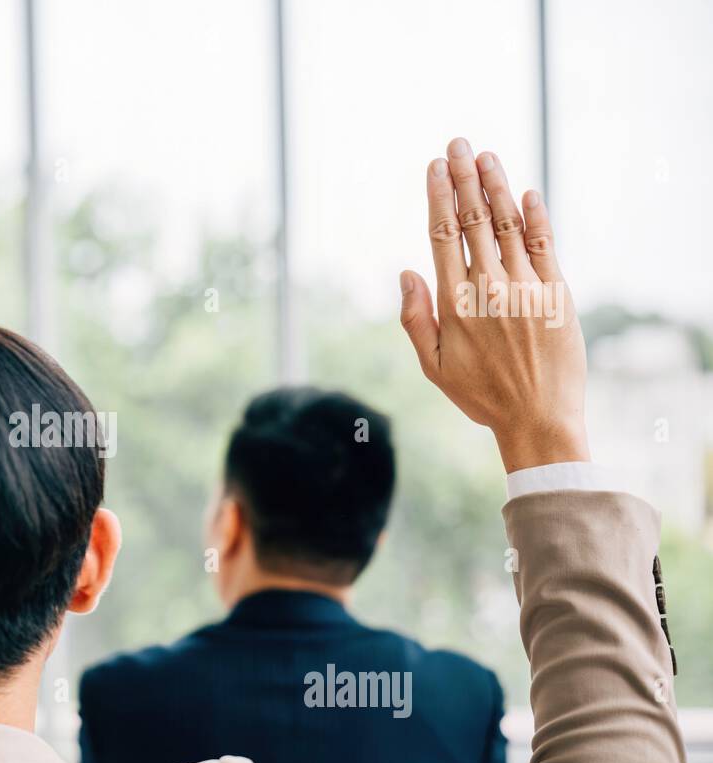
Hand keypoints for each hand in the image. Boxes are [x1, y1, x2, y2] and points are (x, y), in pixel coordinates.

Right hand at [399, 137, 588, 472]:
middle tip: (457, 144)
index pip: (442, 235)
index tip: (434, 167)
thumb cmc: (481, 395)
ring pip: (507, 225)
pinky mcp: (557, 292)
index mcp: (455, 304)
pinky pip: (545, 244)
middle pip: (473, 220)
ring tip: (486, 156)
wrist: (538, 417)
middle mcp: (489, 287)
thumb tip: (406, 271)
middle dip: (464, 177)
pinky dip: (535, 216)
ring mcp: (526, 287)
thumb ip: (415, 318)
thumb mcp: (433, 365)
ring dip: (496, 186)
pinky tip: (527, 193)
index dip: (438, 196)